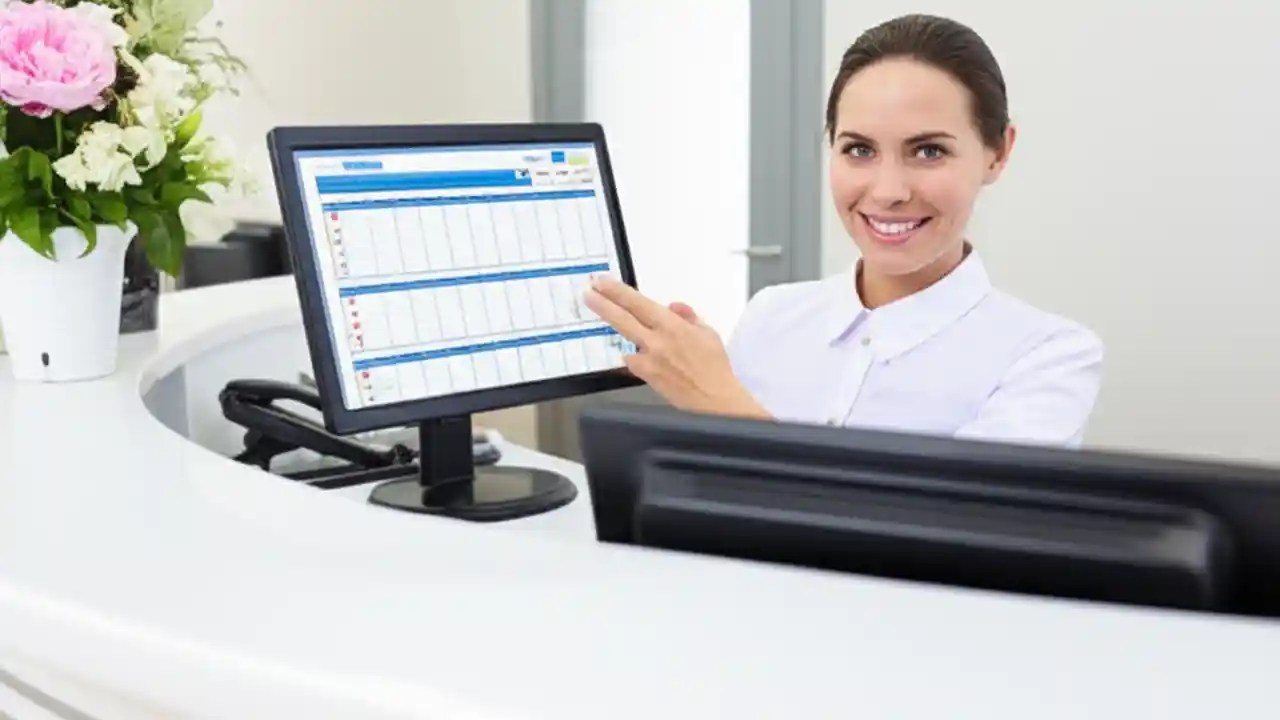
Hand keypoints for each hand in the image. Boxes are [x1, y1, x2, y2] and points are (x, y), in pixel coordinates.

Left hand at [583, 276, 769, 418]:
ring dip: (620, 332)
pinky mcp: (645, 376)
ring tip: (618, 326)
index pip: (638, 303)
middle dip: (602, 304)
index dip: (617, 291)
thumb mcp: (708, 333)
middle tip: (588, 293)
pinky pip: (633, 361)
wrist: (714, 400)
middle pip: (622, 318)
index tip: (602, 282)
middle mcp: (657, 341)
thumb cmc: (715, 367)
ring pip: (625, 340)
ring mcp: (648, 360)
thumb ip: (688, 317)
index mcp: (672, 326)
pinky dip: (636, 356)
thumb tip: (673, 307)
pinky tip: (642, 357)